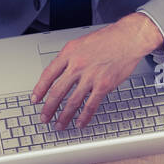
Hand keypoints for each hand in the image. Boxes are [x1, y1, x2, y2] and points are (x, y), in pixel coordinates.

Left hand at [31, 13, 163, 129]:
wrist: (128, 38)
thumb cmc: (108, 39)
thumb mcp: (82, 43)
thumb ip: (70, 58)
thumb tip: (62, 75)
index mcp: (69, 53)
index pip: (48, 74)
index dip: (39, 89)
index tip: (35, 100)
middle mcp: (77, 65)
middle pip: (57, 91)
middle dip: (48, 108)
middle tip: (44, 118)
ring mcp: (90, 76)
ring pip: (72, 102)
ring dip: (64, 116)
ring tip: (60, 125)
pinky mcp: (103, 85)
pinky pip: (91, 105)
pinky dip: (84, 117)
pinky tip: (80, 123)